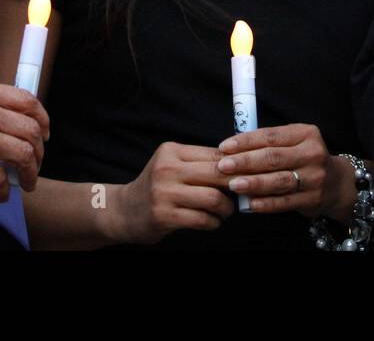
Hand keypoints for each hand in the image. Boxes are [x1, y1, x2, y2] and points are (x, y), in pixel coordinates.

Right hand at [0, 77, 48, 201]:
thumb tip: (9, 121)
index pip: (27, 99)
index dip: (42, 118)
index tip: (44, 132)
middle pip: (30, 128)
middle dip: (39, 149)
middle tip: (36, 161)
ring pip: (23, 153)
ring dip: (31, 171)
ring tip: (27, 181)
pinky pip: (1, 179)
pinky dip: (5, 191)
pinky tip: (1, 194)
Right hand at [115, 142, 232, 243]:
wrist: (125, 210)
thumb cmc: (157, 187)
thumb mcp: (172, 165)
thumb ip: (199, 162)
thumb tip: (238, 164)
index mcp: (171, 151)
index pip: (214, 155)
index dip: (237, 166)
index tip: (248, 175)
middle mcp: (166, 169)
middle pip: (216, 174)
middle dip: (236, 185)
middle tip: (242, 193)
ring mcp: (164, 193)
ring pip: (212, 198)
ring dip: (226, 208)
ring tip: (226, 210)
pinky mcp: (164, 216)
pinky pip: (202, 219)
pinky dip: (214, 222)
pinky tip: (213, 221)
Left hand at [217, 124, 350, 218]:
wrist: (336, 183)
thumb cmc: (304, 158)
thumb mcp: (294, 142)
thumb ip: (269, 143)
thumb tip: (232, 148)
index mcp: (306, 133)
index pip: (271, 136)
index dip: (246, 141)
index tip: (225, 147)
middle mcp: (313, 153)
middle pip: (273, 157)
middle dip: (245, 162)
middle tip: (223, 166)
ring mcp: (315, 177)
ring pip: (279, 180)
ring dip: (253, 183)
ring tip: (233, 184)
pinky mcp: (313, 199)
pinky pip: (285, 201)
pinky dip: (267, 203)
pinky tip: (251, 203)